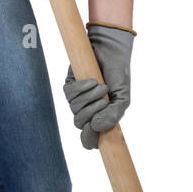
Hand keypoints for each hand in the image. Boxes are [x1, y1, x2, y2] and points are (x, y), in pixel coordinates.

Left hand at [62, 23, 133, 148]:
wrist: (112, 51)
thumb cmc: (119, 75)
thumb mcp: (123, 97)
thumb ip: (114, 115)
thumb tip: (97, 127)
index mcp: (100, 119)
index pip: (89, 140)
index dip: (89, 138)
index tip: (95, 128)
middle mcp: (87, 112)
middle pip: (79, 123)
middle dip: (92, 111)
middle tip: (105, 98)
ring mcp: (77, 100)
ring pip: (74, 108)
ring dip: (89, 97)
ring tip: (102, 86)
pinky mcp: (70, 86)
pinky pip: (69, 94)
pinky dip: (81, 87)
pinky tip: (92, 80)